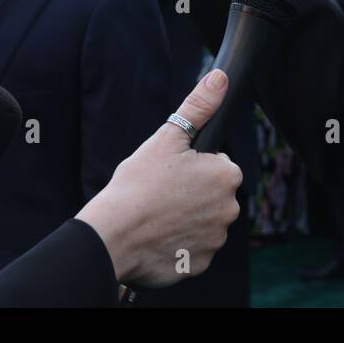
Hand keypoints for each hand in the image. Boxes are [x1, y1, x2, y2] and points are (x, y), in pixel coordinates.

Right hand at [76, 69, 241, 286]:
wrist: (113, 235)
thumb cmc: (137, 185)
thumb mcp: (166, 139)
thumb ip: (198, 107)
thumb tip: (220, 78)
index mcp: (226, 175)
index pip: (218, 166)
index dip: (193, 167)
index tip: (171, 174)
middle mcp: (230, 209)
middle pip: (213, 195)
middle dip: (193, 194)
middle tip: (161, 194)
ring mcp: (217, 239)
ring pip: (204, 222)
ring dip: (186, 219)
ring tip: (157, 215)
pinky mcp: (201, 264)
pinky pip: (194, 249)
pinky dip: (179, 244)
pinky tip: (158, 236)